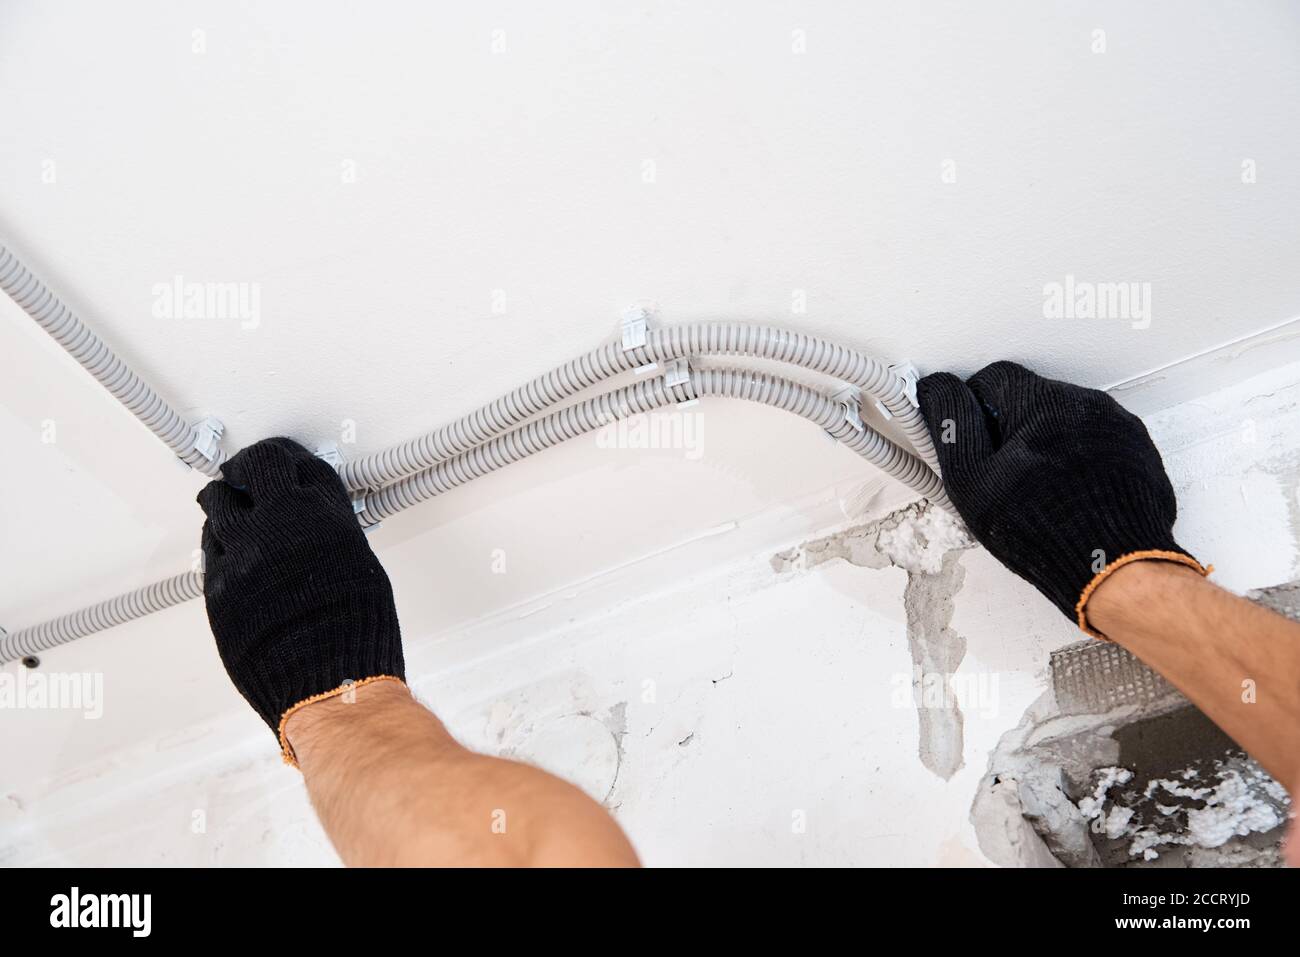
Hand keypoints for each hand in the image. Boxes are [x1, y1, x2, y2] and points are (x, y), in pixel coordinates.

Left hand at [197, 437, 404, 761]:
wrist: (331, 688)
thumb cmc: (357, 639)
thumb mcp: (362, 569)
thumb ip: (333, 537)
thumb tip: (319, 527)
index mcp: (326, 518)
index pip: (301, 465)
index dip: (292, 460)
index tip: (287, 463)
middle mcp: (281, 525)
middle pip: (254, 466)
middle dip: (249, 465)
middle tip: (246, 470)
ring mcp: (243, 554)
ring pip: (217, 500)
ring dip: (224, 498)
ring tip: (228, 503)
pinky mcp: (218, 587)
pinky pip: (208, 547)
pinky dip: (218, 541)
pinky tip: (227, 547)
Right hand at [917, 361, 1207, 635]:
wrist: (1115, 570)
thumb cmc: (1042, 529)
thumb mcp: (973, 480)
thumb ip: (953, 427)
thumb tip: (940, 392)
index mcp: (1043, 401)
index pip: (993, 379)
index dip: (972, 408)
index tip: (969, 437)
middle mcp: (1086, 404)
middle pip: (1032, 398)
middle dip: (1011, 427)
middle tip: (1000, 474)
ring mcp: (1118, 427)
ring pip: (1065, 421)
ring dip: (1047, 443)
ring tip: (1039, 491)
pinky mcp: (1138, 452)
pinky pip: (1097, 442)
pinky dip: (1079, 460)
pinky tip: (1069, 495)